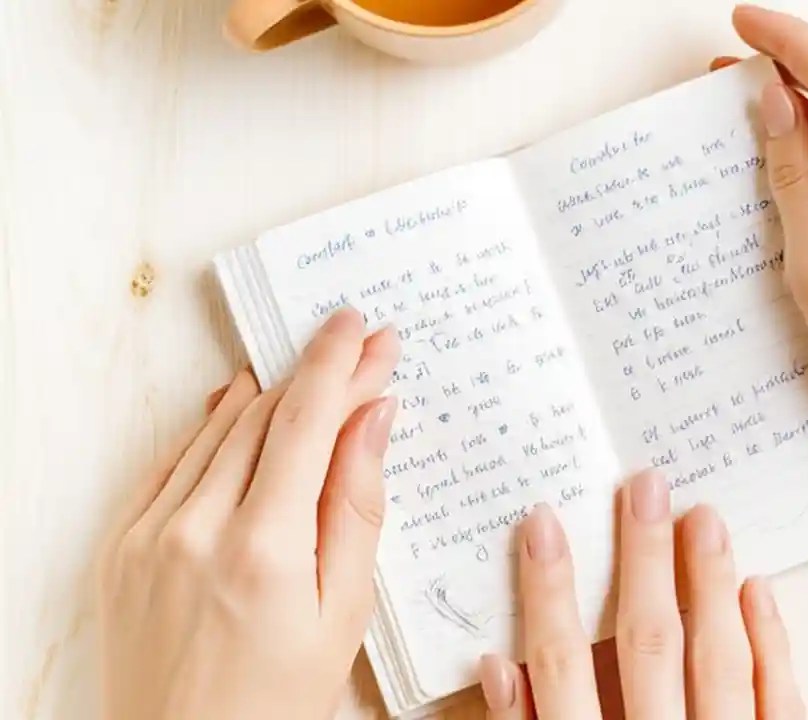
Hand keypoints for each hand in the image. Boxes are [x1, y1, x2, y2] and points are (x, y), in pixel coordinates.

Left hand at [96, 308, 399, 719]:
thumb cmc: (277, 700)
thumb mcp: (342, 613)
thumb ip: (356, 509)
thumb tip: (372, 421)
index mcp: (263, 547)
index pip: (308, 423)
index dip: (343, 368)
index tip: (370, 331)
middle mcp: (196, 527)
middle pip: (265, 416)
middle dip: (318, 373)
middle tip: (359, 344)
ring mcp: (149, 533)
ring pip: (217, 430)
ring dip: (268, 393)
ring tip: (309, 368)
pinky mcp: (121, 544)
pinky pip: (172, 462)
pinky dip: (213, 428)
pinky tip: (239, 408)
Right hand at [477, 472, 804, 718]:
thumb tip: (496, 664)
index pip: (561, 666)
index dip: (549, 591)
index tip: (542, 522)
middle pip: (648, 645)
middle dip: (646, 560)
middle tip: (646, 486)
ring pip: (719, 663)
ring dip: (710, 584)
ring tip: (705, 517)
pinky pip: (779, 705)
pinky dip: (771, 646)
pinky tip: (757, 589)